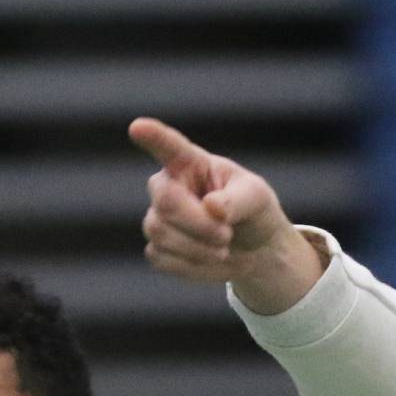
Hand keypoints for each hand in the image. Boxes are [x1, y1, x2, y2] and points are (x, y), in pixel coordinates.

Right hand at [129, 116, 324, 313]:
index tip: (139, 128)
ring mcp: (156, 218)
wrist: (256, 248)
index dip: (153, 136)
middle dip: (200, 225)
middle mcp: (165, 186)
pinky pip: (164, 259)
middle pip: (166, 203)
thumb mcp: (257, 198)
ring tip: (226, 250)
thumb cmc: (253, 210)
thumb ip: (237, 199)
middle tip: (227, 235)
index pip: (168, 146)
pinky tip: (216, 262)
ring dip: (200, 249)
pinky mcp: (157, 248)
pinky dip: (196, 267)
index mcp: (189, 163)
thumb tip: (211, 207)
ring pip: (161, 234)